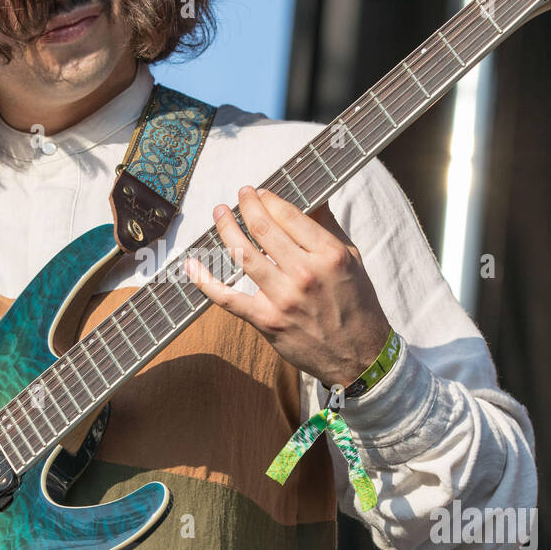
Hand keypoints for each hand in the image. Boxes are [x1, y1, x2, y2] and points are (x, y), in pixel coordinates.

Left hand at [183, 185, 392, 389]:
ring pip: (243, 254)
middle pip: (263, 229)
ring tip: (220, 214)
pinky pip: (227, 298)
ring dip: (226, 229)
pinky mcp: (266, 320)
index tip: (260, 193)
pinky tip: (190, 264)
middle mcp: (305, 273)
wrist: (359, 356)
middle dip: (246, 206)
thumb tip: (315, 198)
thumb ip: (329, 228)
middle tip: (239, 195)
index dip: (269, 199)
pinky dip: (205, 281)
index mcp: (328, 255)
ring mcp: (283, 298)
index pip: (289, 215)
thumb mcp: (352, 260)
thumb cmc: (357, 305)